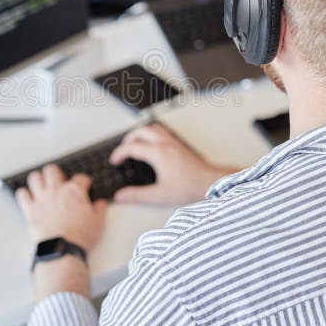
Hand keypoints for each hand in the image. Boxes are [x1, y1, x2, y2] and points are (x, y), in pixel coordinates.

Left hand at [16, 165, 106, 251]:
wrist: (62, 249)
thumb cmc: (79, 236)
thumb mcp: (98, 223)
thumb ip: (100, 210)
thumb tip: (100, 204)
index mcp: (75, 192)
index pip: (80, 177)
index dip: (84, 181)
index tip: (85, 185)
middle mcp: (56, 191)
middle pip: (52, 170)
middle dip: (55, 173)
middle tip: (58, 180)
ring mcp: (42, 199)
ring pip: (35, 177)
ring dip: (38, 179)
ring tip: (42, 184)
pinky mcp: (30, 209)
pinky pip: (22, 194)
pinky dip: (24, 194)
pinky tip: (28, 197)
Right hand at [110, 124, 233, 204]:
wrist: (210, 183)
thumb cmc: (190, 187)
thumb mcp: (160, 195)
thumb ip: (138, 196)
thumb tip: (121, 196)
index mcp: (158, 153)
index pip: (132, 147)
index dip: (120, 153)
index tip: (115, 160)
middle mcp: (165, 144)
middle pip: (141, 131)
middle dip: (128, 139)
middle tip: (123, 149)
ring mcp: (174, 143)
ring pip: (153, 128)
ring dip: (141, 133)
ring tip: (135, 143)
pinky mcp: (181, 146)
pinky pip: (162, 133)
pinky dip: (152, 135)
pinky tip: (153, 146)